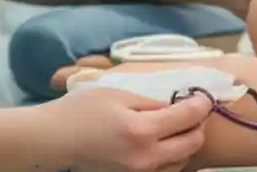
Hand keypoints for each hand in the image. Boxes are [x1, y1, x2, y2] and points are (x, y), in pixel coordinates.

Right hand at [45, 87, 211, 171]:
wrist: (54, 141)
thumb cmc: (81, 111)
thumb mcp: (118, 94)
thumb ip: (152, 102)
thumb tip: (177, 105)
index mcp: (142, 131)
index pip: (188, 117)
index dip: (201, 103)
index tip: (203, 96)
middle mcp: (146, 158)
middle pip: (193, 143)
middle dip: (197, 125)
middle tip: (191, 111)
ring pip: (182, 162)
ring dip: (186, 143)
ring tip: (176, 128)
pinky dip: (171, 158)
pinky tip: (163, 145)